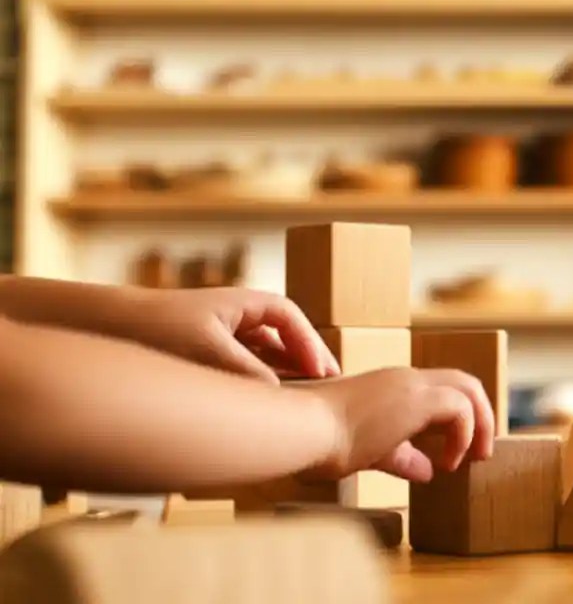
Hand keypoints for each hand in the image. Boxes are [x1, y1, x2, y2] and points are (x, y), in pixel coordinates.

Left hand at [122, 287, 339, 383]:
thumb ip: (247, 372)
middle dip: (306, 359)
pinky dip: (261, 383)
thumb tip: (277, 397)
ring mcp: (221, 336)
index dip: (310, 343)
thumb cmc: (159, 329)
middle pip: (283, 336)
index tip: (323, 371)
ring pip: (265, 355)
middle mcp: (235, 317)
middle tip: (329, 385)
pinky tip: (267, 404)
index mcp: (242, 303)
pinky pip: (246, 369)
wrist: (109, 327)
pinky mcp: (207, 357)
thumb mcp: (208, 351)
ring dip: (286, 374)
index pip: (290, 317)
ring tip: (307, 398)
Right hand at [300, 368, 496, 481]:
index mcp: (392, 386)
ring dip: (481, 425)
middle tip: (481, 452)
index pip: (441, 388)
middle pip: (464, 382)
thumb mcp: (371, 451)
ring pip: (469, 389)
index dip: (460, 416)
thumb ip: (401, 457)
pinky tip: (447, 462)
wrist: (303, 430)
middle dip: (481, 415)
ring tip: (474, 458)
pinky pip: (461, 409)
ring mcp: (411, 385)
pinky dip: (463, 435)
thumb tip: (427, 471)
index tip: (460, 449)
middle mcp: (406, 378)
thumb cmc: (321, 442)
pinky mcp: (416, 398)